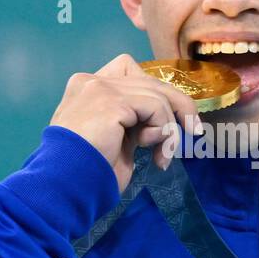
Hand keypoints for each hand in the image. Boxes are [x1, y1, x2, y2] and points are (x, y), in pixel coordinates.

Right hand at [50, 53, 200, 192]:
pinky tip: (156, 154)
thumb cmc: (87, 172)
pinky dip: (164, 130)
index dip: (156, 92)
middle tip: (193, 131)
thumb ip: (132, 122)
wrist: (66, 186)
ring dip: (169, 128)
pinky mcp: (112, 101)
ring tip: (162, 156)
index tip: (171, 119)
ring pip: (157, 95)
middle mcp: (90, 81)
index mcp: (85, 89)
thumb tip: (164, 123)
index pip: (129, 71)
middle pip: (149, 80)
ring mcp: (99, 88)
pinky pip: (156, 108)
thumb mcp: (113, 140)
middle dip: (177, 105)